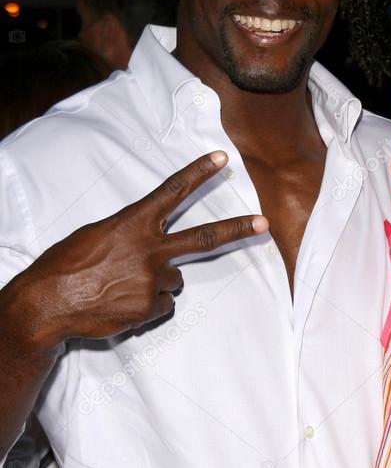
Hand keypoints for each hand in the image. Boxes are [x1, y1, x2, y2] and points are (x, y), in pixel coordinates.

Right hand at [17, 152, 267, 345]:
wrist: (49, 304)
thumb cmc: (66, 265)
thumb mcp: (97, 235)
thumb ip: (129, 233)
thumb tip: (145, 242)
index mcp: (133, 223)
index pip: (172, 192)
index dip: (198, 174)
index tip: (222, 160)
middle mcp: (150, 249)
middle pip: (204, 238)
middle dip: (237, 229)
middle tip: (264, 224)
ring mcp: (153, 280)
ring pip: (174, 279)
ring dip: (156, 281)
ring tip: (122, 285)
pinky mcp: (151, 307)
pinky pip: (162, 304)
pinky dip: (146, 305)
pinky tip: (122, 303)